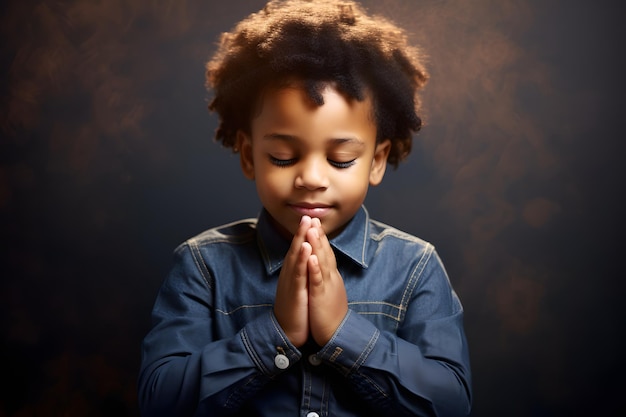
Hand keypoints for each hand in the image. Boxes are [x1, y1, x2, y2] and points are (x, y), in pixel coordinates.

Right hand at [273, 216, 311, 346]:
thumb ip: (301, 274)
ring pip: (296, 257)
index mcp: (294, 273)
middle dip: (302, 231)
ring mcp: (291, 282)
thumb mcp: (299, 289)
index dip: (304, 235)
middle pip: (296, 248)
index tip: (311, 220)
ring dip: (301, 239)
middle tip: (307, 214)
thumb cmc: (295, 310)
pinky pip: (299, 273)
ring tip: (306, 224)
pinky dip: (302, 259)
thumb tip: (305, 264)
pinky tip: (305, 247)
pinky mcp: (294, 291)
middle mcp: (290, 274)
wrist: (288, 331)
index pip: (299, 250)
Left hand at [306, 218, 348, 345]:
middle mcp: (330, 277)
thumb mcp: (329, 290)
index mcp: (330, 276)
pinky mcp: (322, 296)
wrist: (337, 333)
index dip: (320, 237)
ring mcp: (327, 285)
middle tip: (313, 218)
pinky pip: (318, 280)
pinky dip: (315, 268)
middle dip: (318, 234)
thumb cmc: (330, 313)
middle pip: (325, 252)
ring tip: (312, 229)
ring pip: (322, 262)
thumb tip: (323, 265)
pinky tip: (312, 257)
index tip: (314, 223)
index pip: (325, 252)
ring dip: (317, 245)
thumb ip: (326, 277)